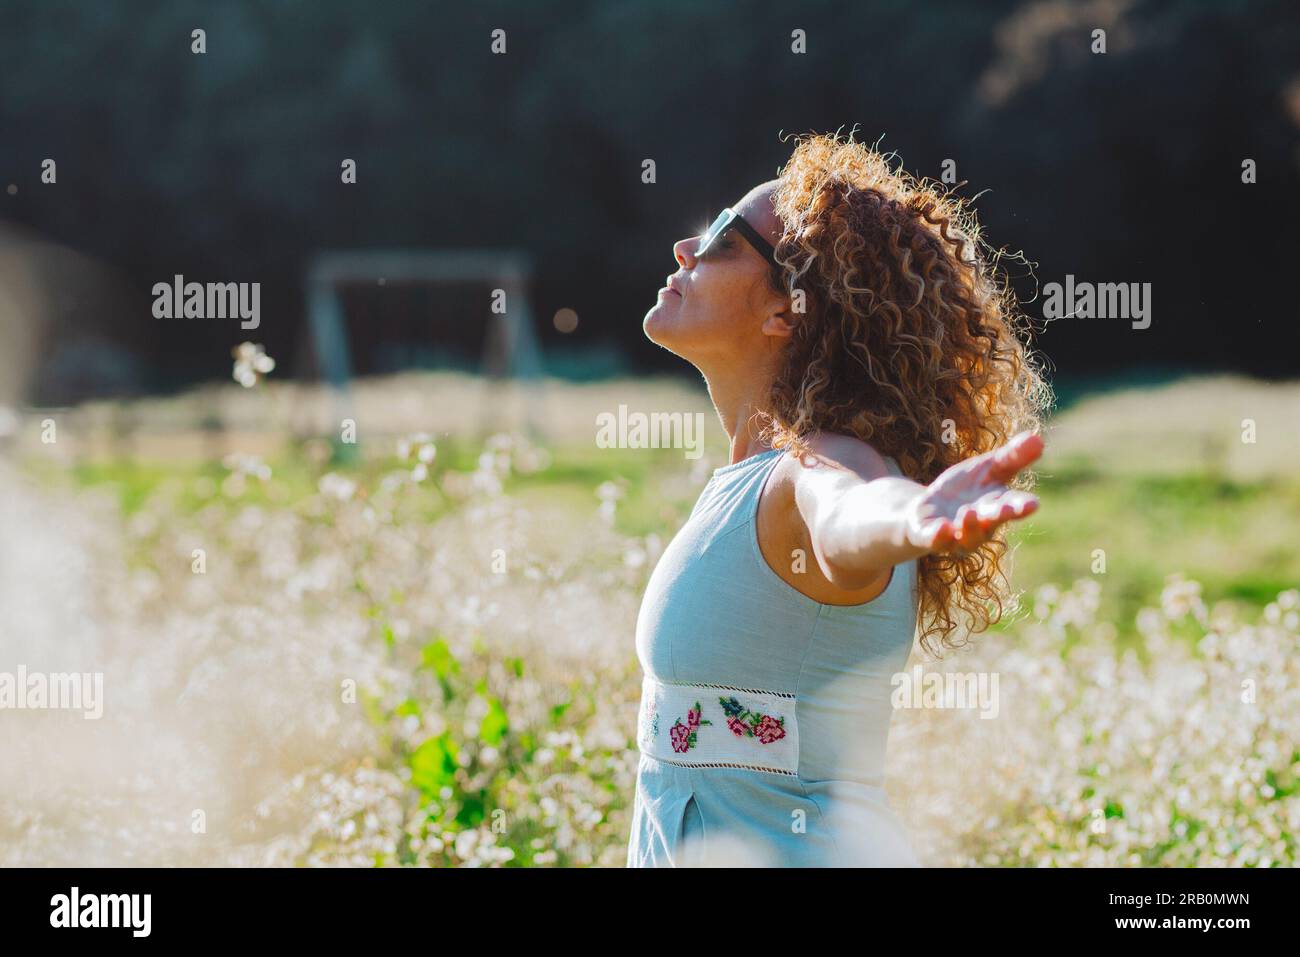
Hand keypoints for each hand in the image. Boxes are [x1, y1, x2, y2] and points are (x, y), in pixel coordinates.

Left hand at [904, 431, 1043, 556]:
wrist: (929, 507)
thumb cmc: (965, 487)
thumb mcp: (988, 467)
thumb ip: (1012, 457)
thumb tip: (1038, 439)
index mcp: (997, 506)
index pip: (1014, 506)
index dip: (1023, 506)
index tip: (1033, 504)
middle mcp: (982, 526)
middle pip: (993, 521)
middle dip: (1001, 515)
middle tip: (1008, 509)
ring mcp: (957, 535)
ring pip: (967, 537)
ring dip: (969, 526)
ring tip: (967, 511)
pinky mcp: (932, 537)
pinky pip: (936, 541)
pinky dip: (939, 536)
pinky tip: (942, 527)